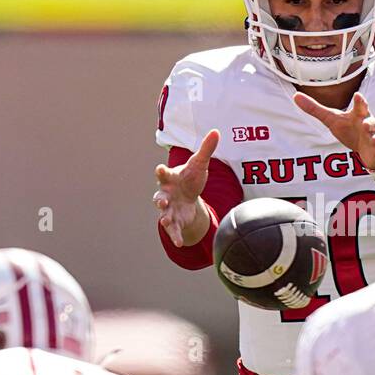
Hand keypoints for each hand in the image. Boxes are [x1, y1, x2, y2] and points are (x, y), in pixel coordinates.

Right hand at [154, 128, 219, 246]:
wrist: (189, 196)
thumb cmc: (191, 178)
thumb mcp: (199, 164)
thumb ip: (206, 149)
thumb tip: (216, 131)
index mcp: (170, 178)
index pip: (163, 174)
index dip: (161, 172)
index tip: (159, 169)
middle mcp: (166, 194)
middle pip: (158, 196)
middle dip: (159, 199)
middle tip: (160, 201)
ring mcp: (168, 209)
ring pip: (163, 214)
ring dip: (164, 218)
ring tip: (166, 222)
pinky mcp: (175, 221)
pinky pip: (173, 230)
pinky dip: (175, 236)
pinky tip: (179, 243)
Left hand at [293, 91, 374, 170]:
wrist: (366, 144)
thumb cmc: (349, 127)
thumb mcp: (331, 119)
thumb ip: (315, 109)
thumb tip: (295, 96)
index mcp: (358, 115)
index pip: (360, 106)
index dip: (360, 101)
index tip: (358, 96)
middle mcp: (369, 126)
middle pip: (372, 122)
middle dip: (370, 123)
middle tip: (366, 124)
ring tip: (373, 142)